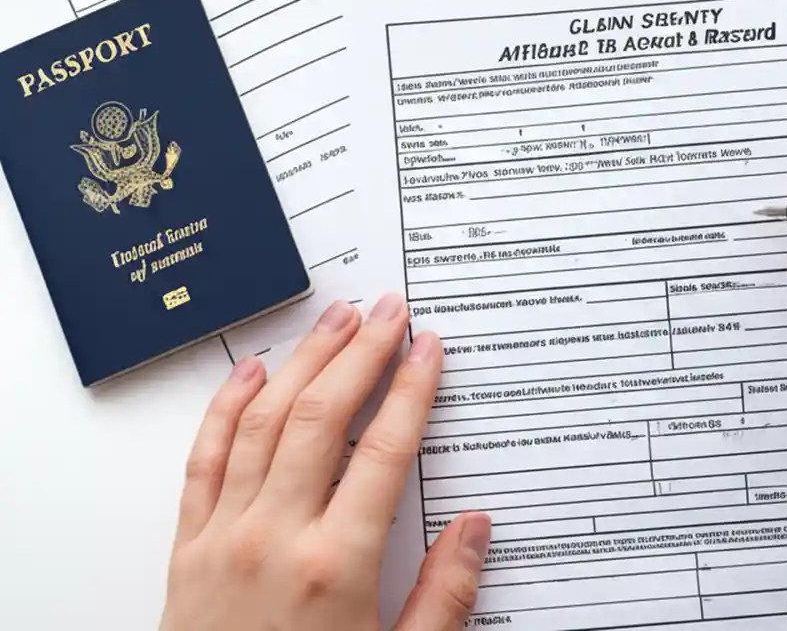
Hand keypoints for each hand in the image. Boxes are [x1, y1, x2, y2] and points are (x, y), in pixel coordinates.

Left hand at [161, 293, 491, 630]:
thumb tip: (478, 529)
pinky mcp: (187, 548)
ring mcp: (223, 537)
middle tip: (387, 310)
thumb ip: (444, 596)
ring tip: (335, 320)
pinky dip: (228, 407)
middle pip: (322, 417)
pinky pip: (205, 458)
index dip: (411, 390)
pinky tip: (251, 373)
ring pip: (264, 422)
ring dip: (303, 362)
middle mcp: (274, 537)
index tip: (428, 350)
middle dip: (360, 353)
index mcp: (336, 564)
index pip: (384, 450)